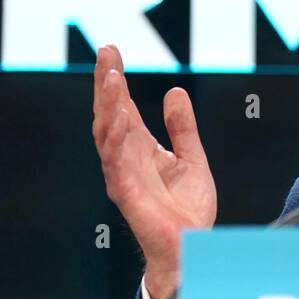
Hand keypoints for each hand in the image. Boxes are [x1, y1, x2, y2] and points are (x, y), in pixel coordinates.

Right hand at [91, 45, 215, 298]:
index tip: (111, 52)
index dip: (116, 81)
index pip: (123, 108)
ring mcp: (122, 174)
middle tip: (106, 52)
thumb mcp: (192, 158)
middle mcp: (126, 159)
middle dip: (107, 83)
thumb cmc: (187, 211)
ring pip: (109, 132)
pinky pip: (116, 160)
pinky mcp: (126, 192)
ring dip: (109, 103)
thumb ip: (182, 128)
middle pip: (110, 114)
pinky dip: (115, 136)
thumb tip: (175, 93)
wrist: (191, 247)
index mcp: (140, 149)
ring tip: (112, 75)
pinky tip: (118, 115)